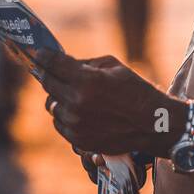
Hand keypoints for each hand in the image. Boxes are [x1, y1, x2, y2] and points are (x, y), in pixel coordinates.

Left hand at [34, 48, 185, 157]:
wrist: (153, 124)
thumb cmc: (136, 90)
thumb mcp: (113, 66)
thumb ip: (85, 64)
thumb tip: (63, 62)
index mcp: (86, 80)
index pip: (52, 64)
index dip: (43, 56)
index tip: (40, 54)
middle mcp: (77, 102)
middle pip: (47, 83)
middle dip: (49, 74)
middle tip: (52, 71)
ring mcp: (76, 123)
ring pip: (52, 104)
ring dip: (59, 97)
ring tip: (74, 94)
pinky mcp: (78, 139)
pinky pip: (59, 123)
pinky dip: (65, 115)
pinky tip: (80, 111)